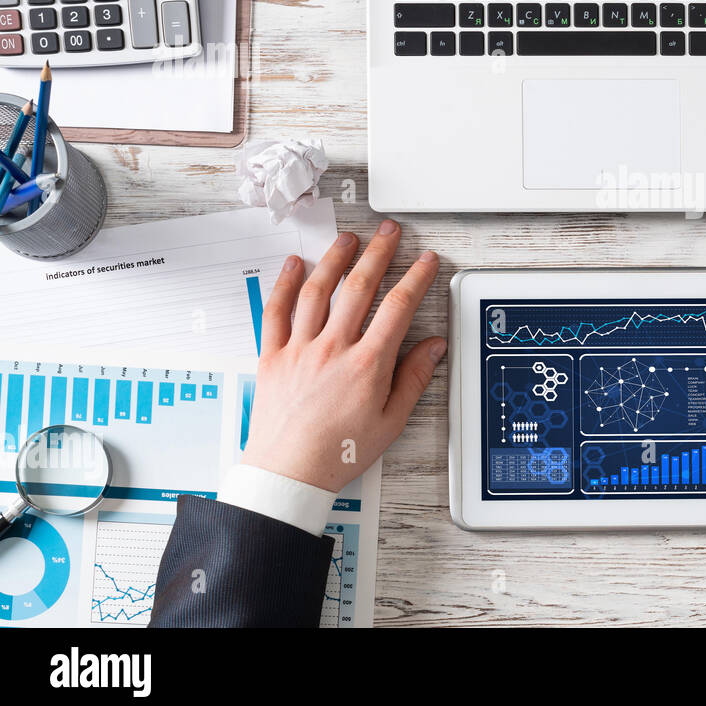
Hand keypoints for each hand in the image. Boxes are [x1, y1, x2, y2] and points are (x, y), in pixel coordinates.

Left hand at [241, 220, 444, 492]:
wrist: (288, 473)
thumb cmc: (338, 453)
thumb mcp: (390, 421)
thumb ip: (413, 378)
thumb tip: (433, 347)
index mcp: (367, 365)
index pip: (398, 307)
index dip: (416, 278)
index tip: (426, 261)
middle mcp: (333, 349)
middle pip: (360, 287)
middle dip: (379, 253)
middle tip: (390, 232)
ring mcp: (300, 349)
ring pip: (319, 291)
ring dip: (336, 259)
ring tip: (349, 239)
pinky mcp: (272, 356)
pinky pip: (277, 312)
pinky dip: (286, 284)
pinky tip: (296, 264)